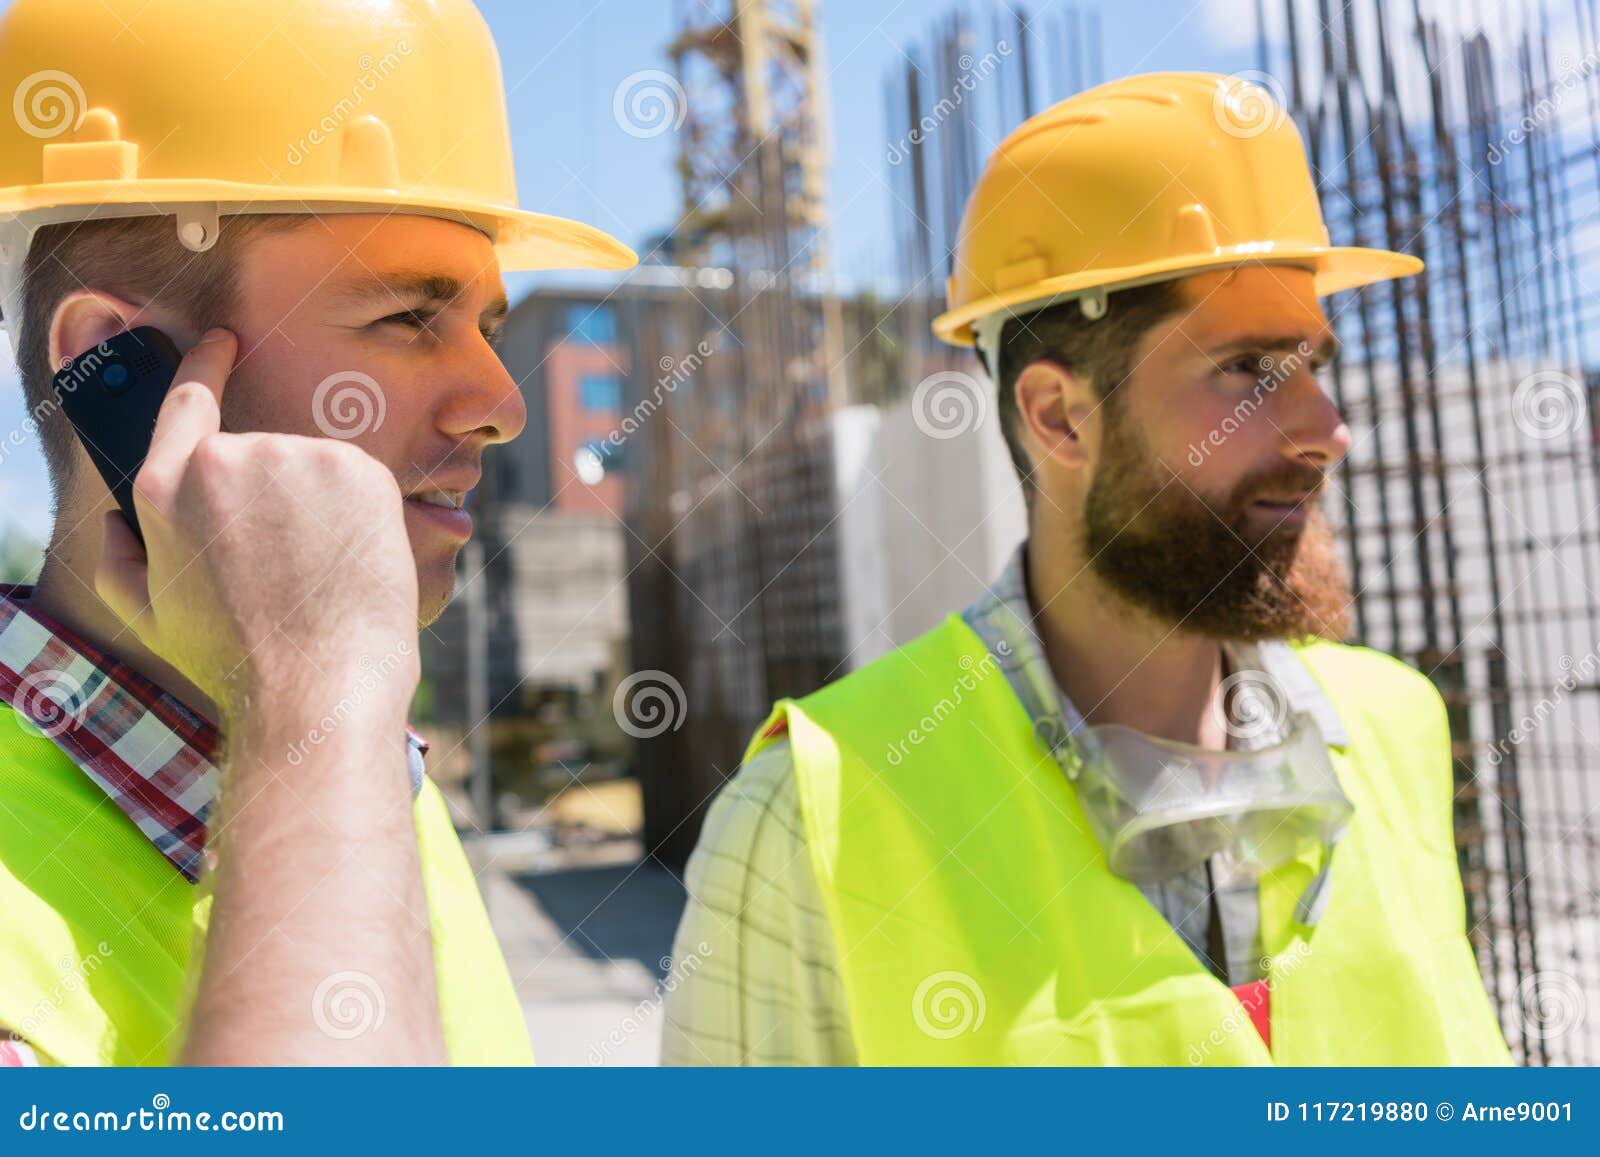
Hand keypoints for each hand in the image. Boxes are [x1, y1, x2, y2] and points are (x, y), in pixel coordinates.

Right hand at [94, 329, 419, 723]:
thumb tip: (118, 519)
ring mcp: (296, 456)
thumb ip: (120, 559)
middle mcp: (226, 457)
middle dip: (278, 497)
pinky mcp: (356, 467)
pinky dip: (362, 513)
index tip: (222, 342)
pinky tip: (351, 562)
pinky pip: (359, 480)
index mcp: (166, 487)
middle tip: (289, 563)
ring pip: (314, 470)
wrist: (316, 684)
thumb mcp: (151, 617)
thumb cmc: (235, 662)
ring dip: (321, 507)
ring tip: (318, 574)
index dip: (205, 364)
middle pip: (262, 454)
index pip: (186, 400)